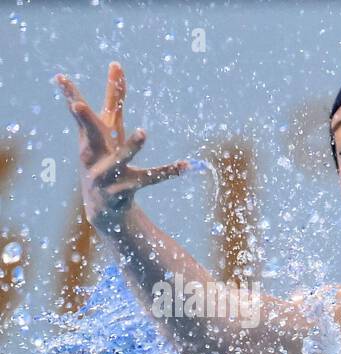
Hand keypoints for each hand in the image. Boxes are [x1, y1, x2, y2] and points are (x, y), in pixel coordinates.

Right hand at [55, 63, 188, 230]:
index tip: (60, 77)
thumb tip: (116, 65)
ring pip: (120, 160)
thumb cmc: (105, 159)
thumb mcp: (109, 131)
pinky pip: (149, 179)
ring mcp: (107, 175)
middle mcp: (94, 156)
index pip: (81, 114)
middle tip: (77, 105)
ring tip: (143, 131)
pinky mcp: (124, 190)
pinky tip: (185, 165)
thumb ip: (113, 99)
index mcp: (90, 139)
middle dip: (84, 120)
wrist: (102, 208)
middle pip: (89, 135)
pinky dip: (168, 171)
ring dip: (131, 147)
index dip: (71, 95)